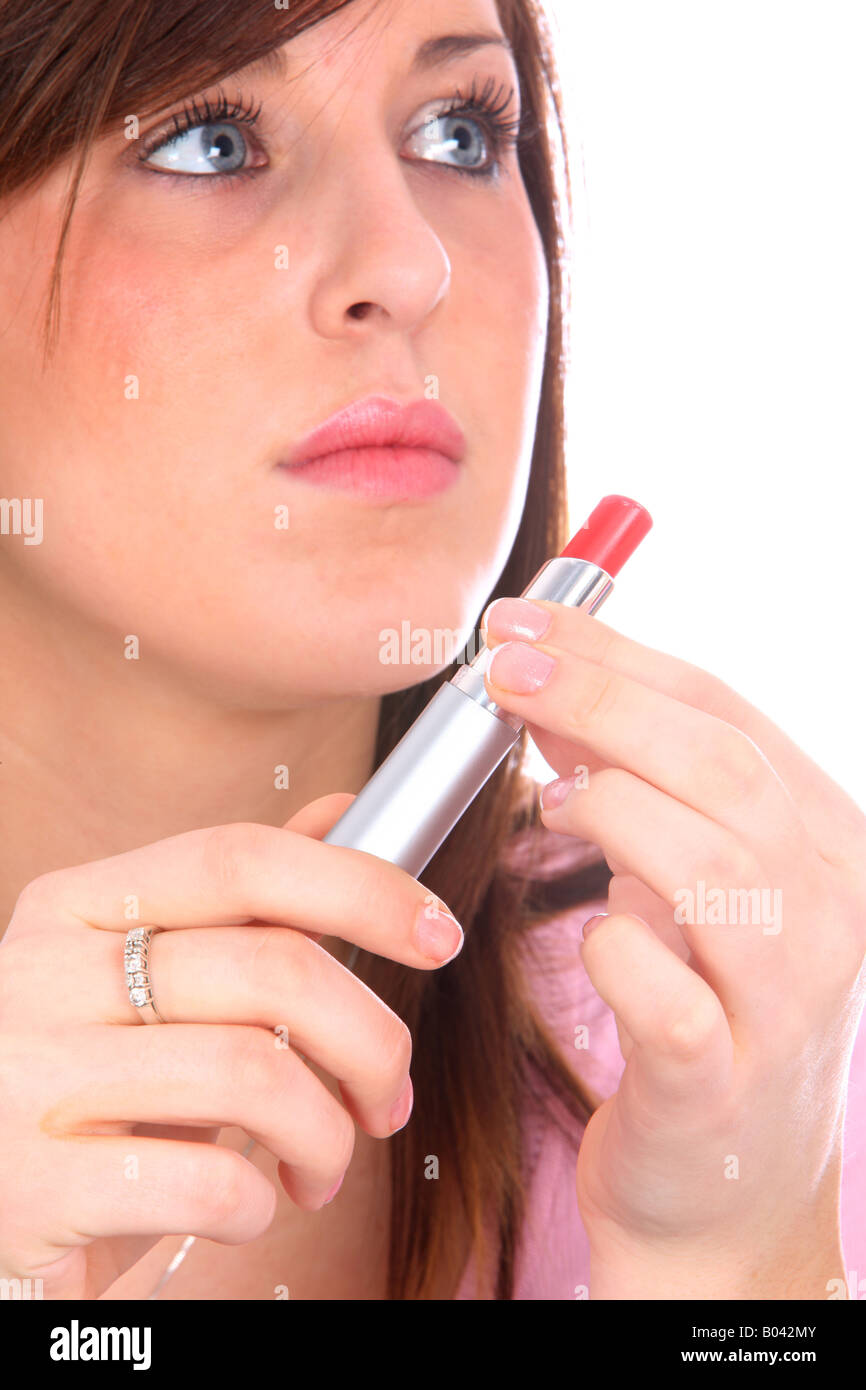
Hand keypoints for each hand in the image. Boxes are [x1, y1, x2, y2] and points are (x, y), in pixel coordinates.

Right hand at [0, 793, 463, 1299]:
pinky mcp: (35, 1186)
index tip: (438, 932)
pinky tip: (250, 1206)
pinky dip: (261, 1205)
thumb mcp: (144, 984)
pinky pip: (211, 1183)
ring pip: (258, 1074)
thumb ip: (239, 905)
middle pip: (273, 968)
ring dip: (326, 1132)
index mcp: (77, 906)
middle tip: (387, 1098)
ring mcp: (31, 1077)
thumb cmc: (83, 1087)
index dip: (361, 886)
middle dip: (371, 1041)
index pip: (241, 858)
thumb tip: (342, 808)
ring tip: (320, 1166)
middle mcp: (43, 974)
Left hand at [482, 596, 864, 1294]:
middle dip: (601, 704)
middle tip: (503, 674)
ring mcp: (785, 1007)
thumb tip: (548, 685)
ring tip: (553, 803)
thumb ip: (637, 783)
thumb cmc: (700, 1000)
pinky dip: (616, 948)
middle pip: (723, 771)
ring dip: (612, 811)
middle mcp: (829, 914)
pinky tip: (593, 934)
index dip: (618, 657)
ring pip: (716, 868)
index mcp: (825, 841)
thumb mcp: (687, 876)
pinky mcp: (719, 1088)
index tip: (522, 623)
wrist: (724, 1181)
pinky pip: (671, 1001)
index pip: (728, 713)